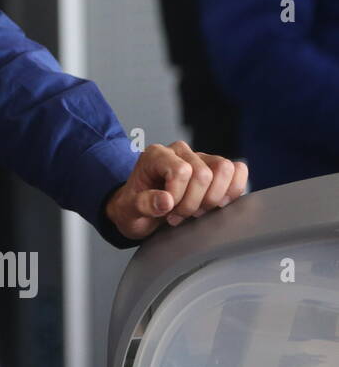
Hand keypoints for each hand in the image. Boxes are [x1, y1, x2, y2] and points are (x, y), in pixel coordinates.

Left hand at [105, 141, 248, 240]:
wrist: (140, 211)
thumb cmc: (134, 208)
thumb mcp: (129, 211)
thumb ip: (143, 204)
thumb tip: (166, 201)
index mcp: (155, 155)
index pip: (181, 171)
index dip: (180, 197)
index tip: (168, 212)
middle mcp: (179, 151)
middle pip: (204, 174)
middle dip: (194, 203)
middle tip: (179, 215)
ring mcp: (200, 157)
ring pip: (225, 170)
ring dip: (214, 198)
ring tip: (196, 211)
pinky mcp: (216, 168)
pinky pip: (238, 170)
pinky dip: (232, 190)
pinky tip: (216, 204)